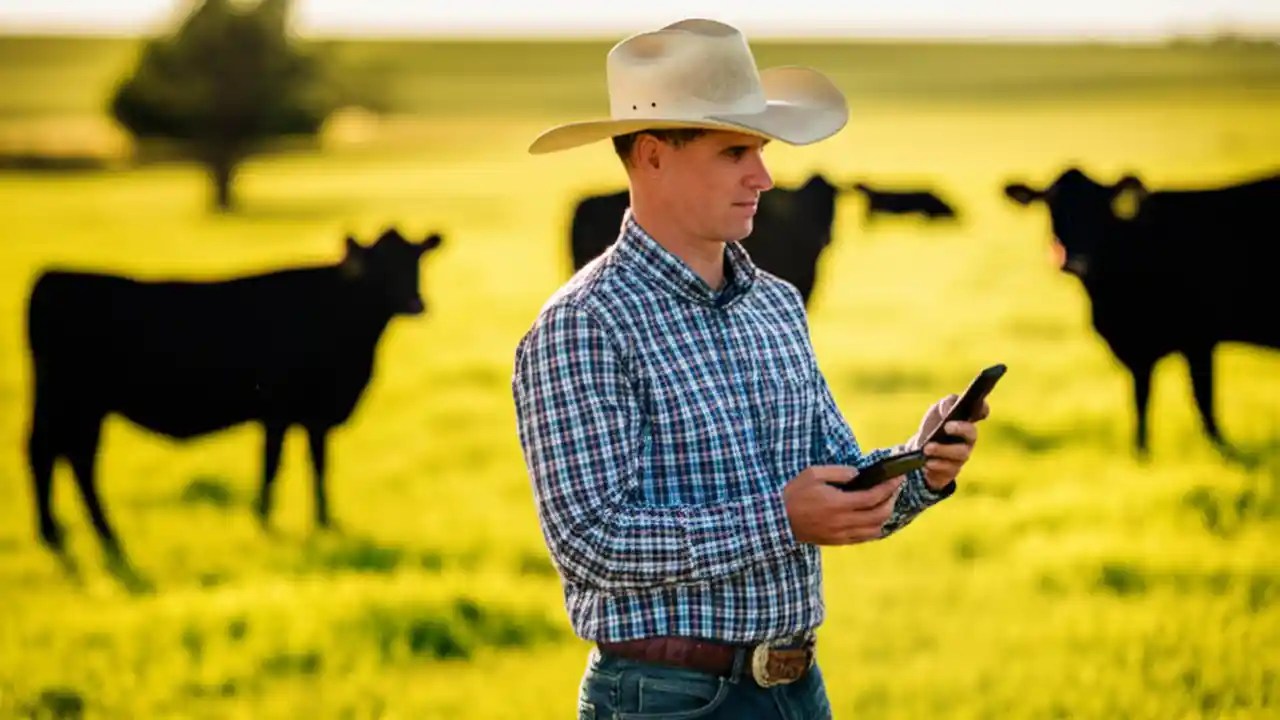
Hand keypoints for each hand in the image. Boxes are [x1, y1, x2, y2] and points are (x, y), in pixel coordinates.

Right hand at [782, 465, 904, 544]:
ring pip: (875, 530)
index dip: (889, 488)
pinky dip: (875, 528)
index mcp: (838, 504)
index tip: (898, 478)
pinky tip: (874, 518)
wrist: (778, 520)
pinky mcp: (837, 541)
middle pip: (879, 515)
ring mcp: (841, 534)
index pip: (873, 498)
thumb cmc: (795, 494)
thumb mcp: (814, 474)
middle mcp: (843, 522)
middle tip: (894, 488)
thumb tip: (858, 474)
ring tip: (886, 502)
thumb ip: (839, 472)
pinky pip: (864, 538)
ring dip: (885, 515)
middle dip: (891, 500)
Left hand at [914, 394, 989, 490]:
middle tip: (946, 426)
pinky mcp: (953, 470)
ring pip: (961, 453)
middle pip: (972, 433)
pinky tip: (928, 462)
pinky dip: (937, 465)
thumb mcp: (937, 410)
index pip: (981, 411)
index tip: (978, 409)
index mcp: (966, 419)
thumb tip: (948, 410)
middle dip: (960, 429)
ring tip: (927, 448)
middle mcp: (968, 438)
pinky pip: (950, 469)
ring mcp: (962, 455)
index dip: (983, 408)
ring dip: (943, 449)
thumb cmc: (933, 426)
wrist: (919, 450)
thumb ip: (946, 404)